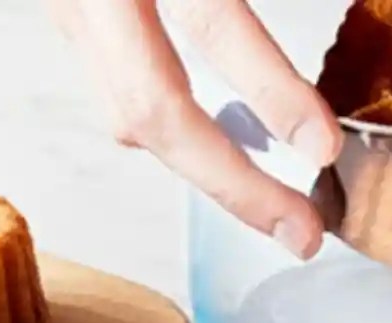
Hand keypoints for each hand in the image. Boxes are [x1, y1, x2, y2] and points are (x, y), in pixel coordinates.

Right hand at [45, 0, 341, 258]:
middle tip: (300, 231)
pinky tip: (217, 143)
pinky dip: (175, 130)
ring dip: (204, 165)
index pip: (212, 25)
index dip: (271, 91)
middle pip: (153, 111)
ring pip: (130, 117)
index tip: (322, 146)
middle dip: (233, 184)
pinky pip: (121, 92)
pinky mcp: (71, 20)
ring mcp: (70, 12)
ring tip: (273, 201)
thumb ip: (232, 0)